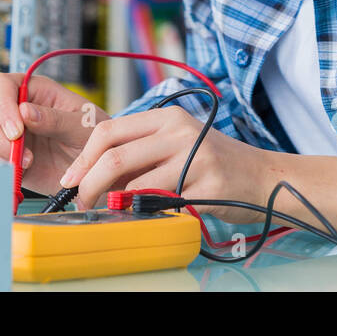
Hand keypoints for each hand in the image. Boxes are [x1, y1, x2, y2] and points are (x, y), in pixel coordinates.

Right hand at [0, 71, 107, 196]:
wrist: (95, 172)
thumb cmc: (94, 139)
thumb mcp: (83, 125)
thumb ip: (56, 118)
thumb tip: (25, 112)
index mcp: (33, 91)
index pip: (0, 85)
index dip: (2, 106)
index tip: (16, 131)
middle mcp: (14, 109)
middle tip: (19, 155)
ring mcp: (5, 134)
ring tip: (21, 166)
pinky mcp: (1, 158)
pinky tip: (11, 173)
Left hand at [57, 106, 279, 221]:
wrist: (266, 178)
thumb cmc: (214, 165)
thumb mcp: (177, 146)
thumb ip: (141, 153)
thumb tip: (91, 175)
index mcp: (167, 117)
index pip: (109, 130)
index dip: (84, 158)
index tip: (71, 180)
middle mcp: (179, 131)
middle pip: (115, 156)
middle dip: (89, 183)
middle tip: (81, 202)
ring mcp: (195, 156)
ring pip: (134, 183)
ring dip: (113, 203)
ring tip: (109, 212)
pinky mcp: (207, 184)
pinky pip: (162, 203)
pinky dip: (143, 213)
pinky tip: (140, 218)